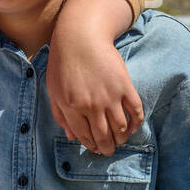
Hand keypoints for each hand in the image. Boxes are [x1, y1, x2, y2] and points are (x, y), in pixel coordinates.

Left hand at [48, 0, 143, 155]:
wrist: (80, 37)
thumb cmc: (62, 63)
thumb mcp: (53, 90)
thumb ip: (60, 115)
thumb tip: (72, 138)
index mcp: (71, 107)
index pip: (84, 135)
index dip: (91, 145)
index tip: (95, 150)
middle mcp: (90, 105)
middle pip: (103, 136)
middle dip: (107, 148)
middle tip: (109, 152)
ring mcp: (109, 96)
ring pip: (120, 127)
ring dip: (121, 138)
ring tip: (121, 141)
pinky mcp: (125, 86)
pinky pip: (134, 111)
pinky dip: (136, 123)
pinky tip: (133, 127)